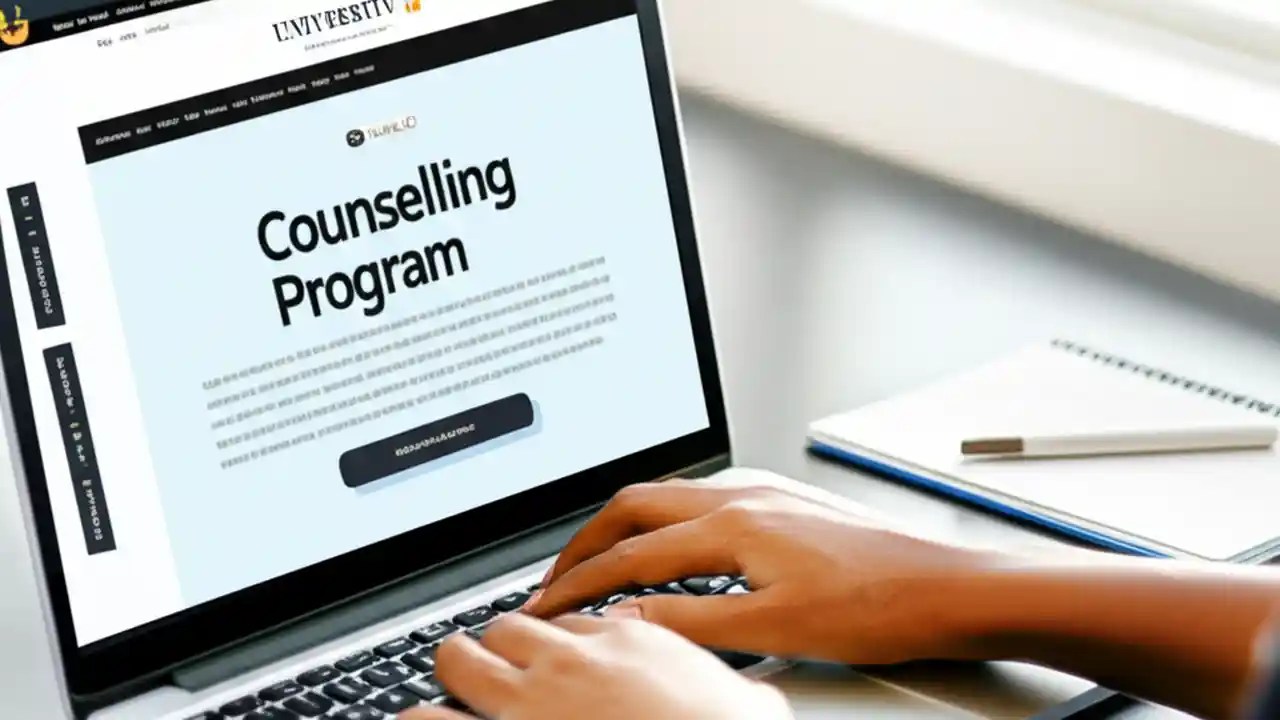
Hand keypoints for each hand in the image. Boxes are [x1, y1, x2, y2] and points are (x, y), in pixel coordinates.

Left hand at [398, 613, 791, 719]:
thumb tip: (756, 696)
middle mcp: (571, 662)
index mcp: (631, 644)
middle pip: (512, 625)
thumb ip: (733, 685)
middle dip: (502, 644)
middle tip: (501, 667)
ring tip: (453, 683)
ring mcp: (527, 702)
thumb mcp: (751, 702)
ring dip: (455, 668)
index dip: (563, 641)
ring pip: (461, 657)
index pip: (578, 620)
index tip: (561, 657)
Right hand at [527, 468, 999, 664]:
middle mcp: (743, 496)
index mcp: (733, 524)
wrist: (949, 588)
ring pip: (669, 497)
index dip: (577, 583)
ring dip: (625, 526)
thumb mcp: (774, 628)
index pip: (629, 553)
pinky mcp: (785, 503)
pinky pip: (703, 500)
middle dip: (586, 540)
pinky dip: (666, 522)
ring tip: (603, 560)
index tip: (546, 604)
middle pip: (636, 504)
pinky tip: (675, 547)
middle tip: (556, 576)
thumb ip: (690, 622)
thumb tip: (623, 619)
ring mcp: (766, 494)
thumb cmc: (880, 605)